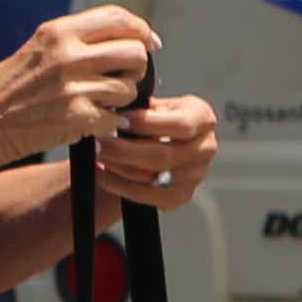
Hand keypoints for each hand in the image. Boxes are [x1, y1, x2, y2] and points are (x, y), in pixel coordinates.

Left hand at [94, 91, 215, 209]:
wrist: (168, 141)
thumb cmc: (160, 118)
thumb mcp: (159, 105)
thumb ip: (144, 107)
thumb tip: (113, 109)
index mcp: (203, 119)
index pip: (177, 125)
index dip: (144, 123)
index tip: (116, 120)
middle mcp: (205, 149)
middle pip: (161, 156)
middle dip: (123, 150)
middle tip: (97, 143)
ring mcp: (195, 175)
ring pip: (151, 178)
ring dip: (117, 169)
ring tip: (96, 156)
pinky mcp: (182, 195)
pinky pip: (147, 196)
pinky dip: (119, 186)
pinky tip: (102, 173)